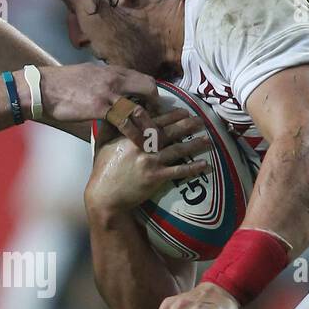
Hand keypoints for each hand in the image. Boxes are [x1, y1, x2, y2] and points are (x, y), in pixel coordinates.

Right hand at [37, 63, 159, 144]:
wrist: (43, 89)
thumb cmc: (61, 84)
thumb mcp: (88, 75)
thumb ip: (104, 81)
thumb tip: (111, 89)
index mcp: (113, 70)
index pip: (143, 79)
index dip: (152, 94)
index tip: (156, 108)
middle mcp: (115, 79)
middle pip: (149, 89)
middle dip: (158, 107)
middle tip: (160, 122)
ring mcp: (109, 93)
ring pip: (140, 109)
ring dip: (151, 126)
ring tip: (156, 139)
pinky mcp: (101, 108)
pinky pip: (125, 123)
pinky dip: (136, 135)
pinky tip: (140, 144)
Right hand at [86, 109, 209, 213]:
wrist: (104, 196)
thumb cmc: (102, 171)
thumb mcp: (102, 144)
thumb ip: (108, 127)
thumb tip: (110, 113)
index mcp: (131, 136)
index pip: (155, 121)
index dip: (172, 115)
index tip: (184, 111)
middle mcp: (143, 146)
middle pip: (170, 132)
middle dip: (187, 125)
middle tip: (201, 120)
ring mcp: (151, 162)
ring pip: (178, 149)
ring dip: (194, 144)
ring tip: (207, 139)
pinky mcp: (156, 177)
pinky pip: (178, 171)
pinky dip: (192, 168)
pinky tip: (204, 164)